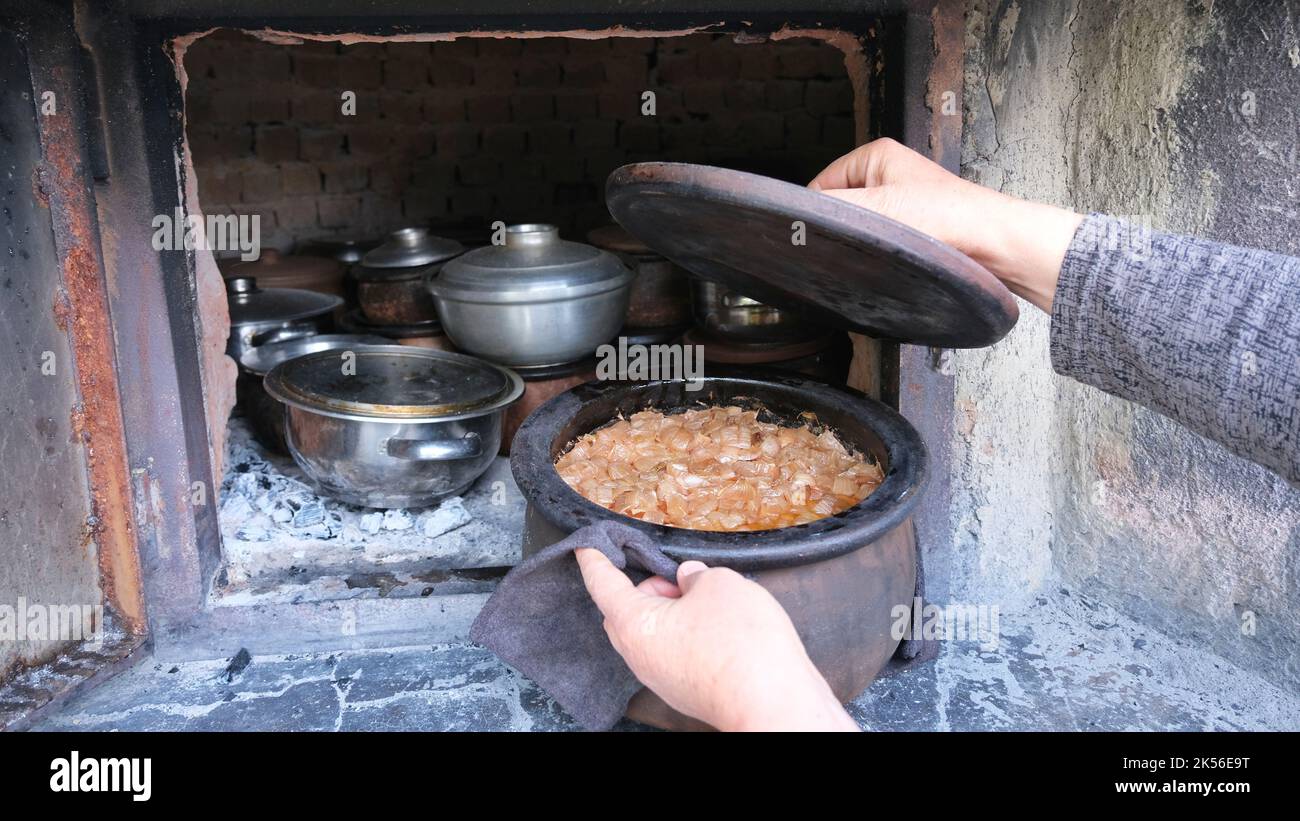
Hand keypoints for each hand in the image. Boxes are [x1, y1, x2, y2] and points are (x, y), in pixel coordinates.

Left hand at [575, 548, 858, 731]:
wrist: (774, 706)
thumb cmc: (742, 643)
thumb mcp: (720, 583)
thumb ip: (696, 575)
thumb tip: (689, 581)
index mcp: (635, 624)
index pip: (602, 583)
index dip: (595, 558)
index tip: (586, 544)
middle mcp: (640, 656)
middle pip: (627, 612)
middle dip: (649, 588)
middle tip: (681, 578)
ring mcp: (662, 679)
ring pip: (654, 634)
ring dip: (672, 613)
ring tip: (710, 602)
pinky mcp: (687, 692)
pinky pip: (675, 654)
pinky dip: (688, 636)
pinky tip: (722, 629)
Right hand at [809, 138, 1082, 312]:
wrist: (1000, 248)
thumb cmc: (954, 221)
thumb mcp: (880, 212)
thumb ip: (833, 214)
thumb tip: (791, 223)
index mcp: (875, 156)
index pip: (819, 188)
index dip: (815, 217)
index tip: (814, 241)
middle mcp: (888, 175)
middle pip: (839, 212)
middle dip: (841, 235)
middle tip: (850, 253)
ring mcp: (902, 205)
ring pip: (861, 232)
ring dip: (862, 250)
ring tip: (878, 259)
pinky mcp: (916, 232)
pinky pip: (882, 247)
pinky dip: (880, 260)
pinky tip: (890, 269)